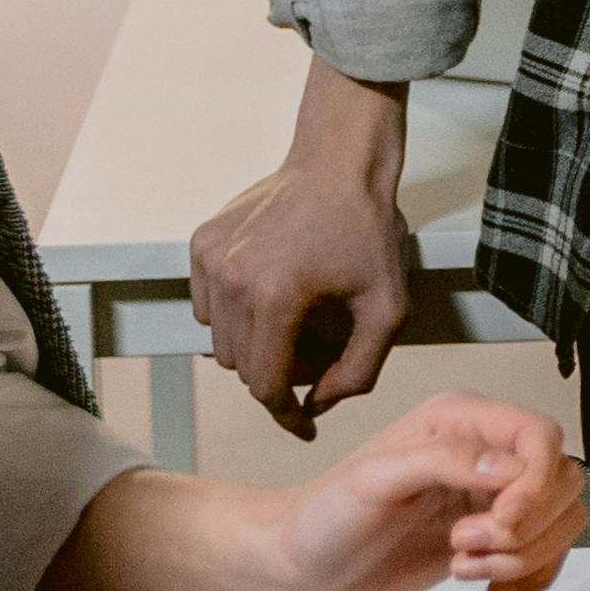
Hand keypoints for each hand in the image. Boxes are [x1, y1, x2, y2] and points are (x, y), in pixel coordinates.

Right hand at [191, 70, 413, 438]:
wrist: (338, 164)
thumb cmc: (367, 232)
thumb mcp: (388, 308)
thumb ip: (359, 371)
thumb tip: (317, 404)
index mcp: (276, 298)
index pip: (267, 385)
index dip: (287, 415)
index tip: (304, 426)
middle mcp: (233, 280)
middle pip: (242, 368)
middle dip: (278, 373)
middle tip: (315, 353)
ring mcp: (212, 260)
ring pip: (221, 341)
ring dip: (254, 345)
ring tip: (295, 320)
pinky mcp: (201, 244)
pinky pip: (207, 306)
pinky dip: (234, 314)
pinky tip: (269, 292)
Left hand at [266, 395, 584, 590]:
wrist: (301, 571)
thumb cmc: (322, 519)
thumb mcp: (375, 480)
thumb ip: (444, 461)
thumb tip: (510, 466)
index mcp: (460, 422)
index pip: (541, 436)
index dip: (535, 481)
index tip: (502, 518)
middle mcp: (483, 456)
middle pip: (561, 481)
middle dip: (524, 526)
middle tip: (464, 544)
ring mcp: (489, 501)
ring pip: (562, 520)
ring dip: (522, 555)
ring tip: (463, 563)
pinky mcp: (491, 543)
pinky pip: (548, 555)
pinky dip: (529, 577)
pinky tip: (485, 583)